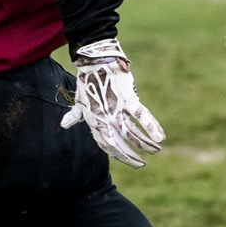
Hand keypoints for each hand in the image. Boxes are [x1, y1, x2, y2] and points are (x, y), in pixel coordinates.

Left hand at [60, 39, 164, 167]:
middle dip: (130, 157)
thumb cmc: (87, 81)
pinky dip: (151, 127)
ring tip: (155, 151)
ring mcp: (116, 109)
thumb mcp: (79, 101)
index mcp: (93, 121)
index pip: (104, 144)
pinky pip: (141, 116)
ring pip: (131, 134)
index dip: (116, 154)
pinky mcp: (128, 98)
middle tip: (141, 165)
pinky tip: (160, 138)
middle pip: (118, 144)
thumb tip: (64, 124)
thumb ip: (74, 115)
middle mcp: (104, 118)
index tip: (127, 160)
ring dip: (144, 145)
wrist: (96, 61)